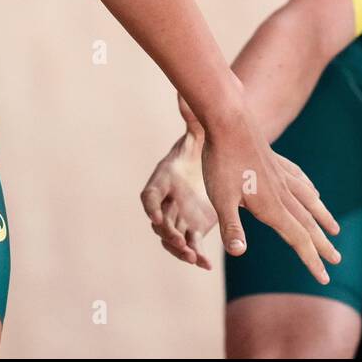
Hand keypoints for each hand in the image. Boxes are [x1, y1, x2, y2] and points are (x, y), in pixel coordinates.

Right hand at [140, 130, 217, 268]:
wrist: (212, 160)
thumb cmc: (200, 146)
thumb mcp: (197, 134)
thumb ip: (191, 120)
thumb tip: (184, 96)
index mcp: (164, 180)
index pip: (150, 196)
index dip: (151, 207)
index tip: (155, 216)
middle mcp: (167, 202)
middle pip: (160, 223)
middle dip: (166, 233)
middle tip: (177, 241)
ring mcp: (179, 217)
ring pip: (173, 238)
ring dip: (179, 249)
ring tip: (192, 256)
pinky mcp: (194, 227)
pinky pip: (192, 245)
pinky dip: (197, 256)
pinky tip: (207, 264)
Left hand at [198, 107, 340, 284]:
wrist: (228, 119)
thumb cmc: (221, 160)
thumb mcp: (221, 198)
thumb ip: (231, 227)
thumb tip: (239, 253)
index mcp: (271, 206)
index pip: (298, 239)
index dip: (311, 260)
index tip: (324, 278)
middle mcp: (282, 192)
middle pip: (308, 224)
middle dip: (322, 245)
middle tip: (337, 260)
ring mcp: (281, 175)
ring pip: (309, 201)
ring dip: (322, 218)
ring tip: (334, 230)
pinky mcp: (276, 160)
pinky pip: (300, 180)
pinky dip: (310, 191)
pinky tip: (314, 192)